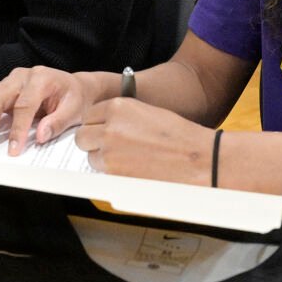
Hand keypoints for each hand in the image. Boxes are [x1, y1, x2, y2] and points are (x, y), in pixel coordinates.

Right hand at [0, 66, 98, 155]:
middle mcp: (21, 76)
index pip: (24, 105)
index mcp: (41, 78)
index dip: (17, 129)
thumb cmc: (75, 98)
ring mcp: (9, 81)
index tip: (13, 150)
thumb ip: (58, 122)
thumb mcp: (75, 110)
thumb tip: (39, 136)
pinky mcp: (1, 88)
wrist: (74, 87)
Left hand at [75, 98, 219, 184]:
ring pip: (90, 157)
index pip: (89, 116)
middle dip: (93, 142)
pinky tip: (131, 169)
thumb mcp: (146, 112)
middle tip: (110, 147)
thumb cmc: (178, 136)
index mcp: (118, 107)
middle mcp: (109, 128)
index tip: (103, 130)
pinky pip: (102, 174)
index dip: (97, 125)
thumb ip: (121, 117)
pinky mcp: (115, 174)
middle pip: (82, 136)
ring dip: (102, 159)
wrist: (198, 159)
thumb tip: (103, 125)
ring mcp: (110, 152)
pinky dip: (111, 173)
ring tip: (126, 159)